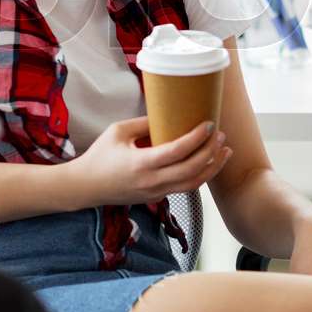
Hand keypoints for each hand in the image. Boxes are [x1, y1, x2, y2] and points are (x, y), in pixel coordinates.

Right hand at [71, 117, 231, 206]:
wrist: (85, 187)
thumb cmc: (99, 156)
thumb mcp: (118, 131)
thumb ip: (144, 123)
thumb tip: (169, 114)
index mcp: (141, 164)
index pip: (177, 151)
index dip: (197, 138)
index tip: (209, 124)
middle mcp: (151, 182)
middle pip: (192, 170)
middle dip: (211, 152)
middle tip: (221, 135)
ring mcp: (155, 193)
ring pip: (193, 184)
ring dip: (213, 168)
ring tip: (225, 151)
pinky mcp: (157, 198)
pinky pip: (184, 188)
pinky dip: (200, 176)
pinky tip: (209, 162)